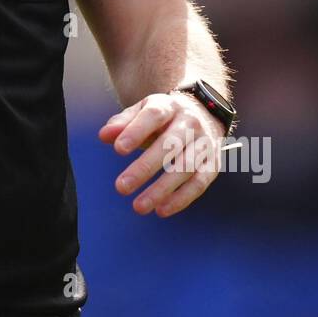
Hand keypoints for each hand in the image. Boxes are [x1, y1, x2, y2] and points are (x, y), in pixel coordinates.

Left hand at [98, 91, 225, 217]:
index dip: (136, 132)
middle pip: (170, 145)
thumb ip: (122, 123)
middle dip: (145, 167)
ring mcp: (205, 143)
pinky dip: (182, 199)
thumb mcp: (142, 111)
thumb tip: (104, 135)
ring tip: (139, 206)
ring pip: (186, 167)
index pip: (154, 116)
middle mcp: (190, 123)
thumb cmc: (164, 117)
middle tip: (121, 187)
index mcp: (169, 107)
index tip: (118, 149)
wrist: (204, 112)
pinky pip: (200, 183)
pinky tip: (162, 210)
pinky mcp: (213, 163)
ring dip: (162, 189)